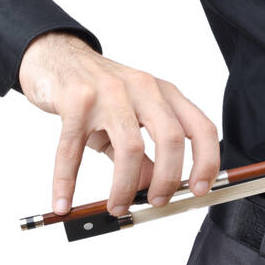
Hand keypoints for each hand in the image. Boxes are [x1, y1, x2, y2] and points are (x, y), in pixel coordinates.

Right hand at [18, 32, 219, 216]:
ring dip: (125, 187)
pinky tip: (63, 202)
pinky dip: (66, 182)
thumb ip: (144, 155)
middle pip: (171, 138)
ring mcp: (109, 93)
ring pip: (130, 147)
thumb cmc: (100, 92)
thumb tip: (150, 188)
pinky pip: (72, 149)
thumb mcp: (130, 120)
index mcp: (165, 93)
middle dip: (168, 179)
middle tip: (157, 202)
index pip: (201, 127)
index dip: (207, 161)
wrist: (58, 58)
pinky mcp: (75, 101)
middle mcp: (143, 89)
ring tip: (118, 207)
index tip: (200, 189)